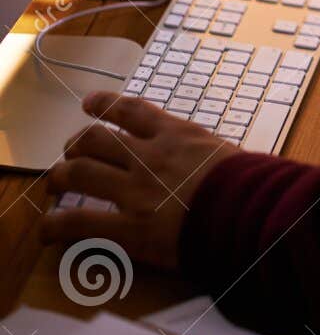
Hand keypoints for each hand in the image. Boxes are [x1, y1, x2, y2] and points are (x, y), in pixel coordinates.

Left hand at [41, 95, 239, 270]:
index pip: (131, 110)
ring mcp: (136, 190)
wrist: (256, 212)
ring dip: (60, 178)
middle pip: (95, 138)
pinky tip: (47, 230)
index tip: (89, 104)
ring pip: (80, 172)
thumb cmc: (255, 186)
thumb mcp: (230, 154)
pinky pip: (81, 222)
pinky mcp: (131, 227)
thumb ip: (207, 154)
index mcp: (177, 135)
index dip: (104, 104)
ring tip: (53, 185)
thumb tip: (211, 162)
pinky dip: (57, 226)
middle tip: (69, 153)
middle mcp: (150, 156)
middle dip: (76, 145)